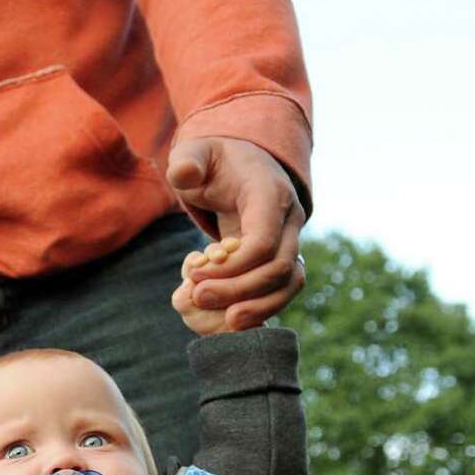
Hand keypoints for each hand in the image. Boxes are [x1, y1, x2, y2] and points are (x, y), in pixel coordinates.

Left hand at [165, 137, 305, 329]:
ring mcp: (290, 239)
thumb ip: (188, 161)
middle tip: (197, 298)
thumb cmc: (213, 161)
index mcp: (269, 193)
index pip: (263, 241)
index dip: (231, 267)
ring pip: (289, 283)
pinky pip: (283, 289)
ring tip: (224, 322)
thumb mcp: (195, 153)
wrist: (239, 164)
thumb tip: (184, 175)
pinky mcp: (282, 256)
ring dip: (258, 306)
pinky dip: (263, 308)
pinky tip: (231, 320)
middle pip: (278, 267)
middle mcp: (289, 218)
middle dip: (237, 290)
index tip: (193, 275)